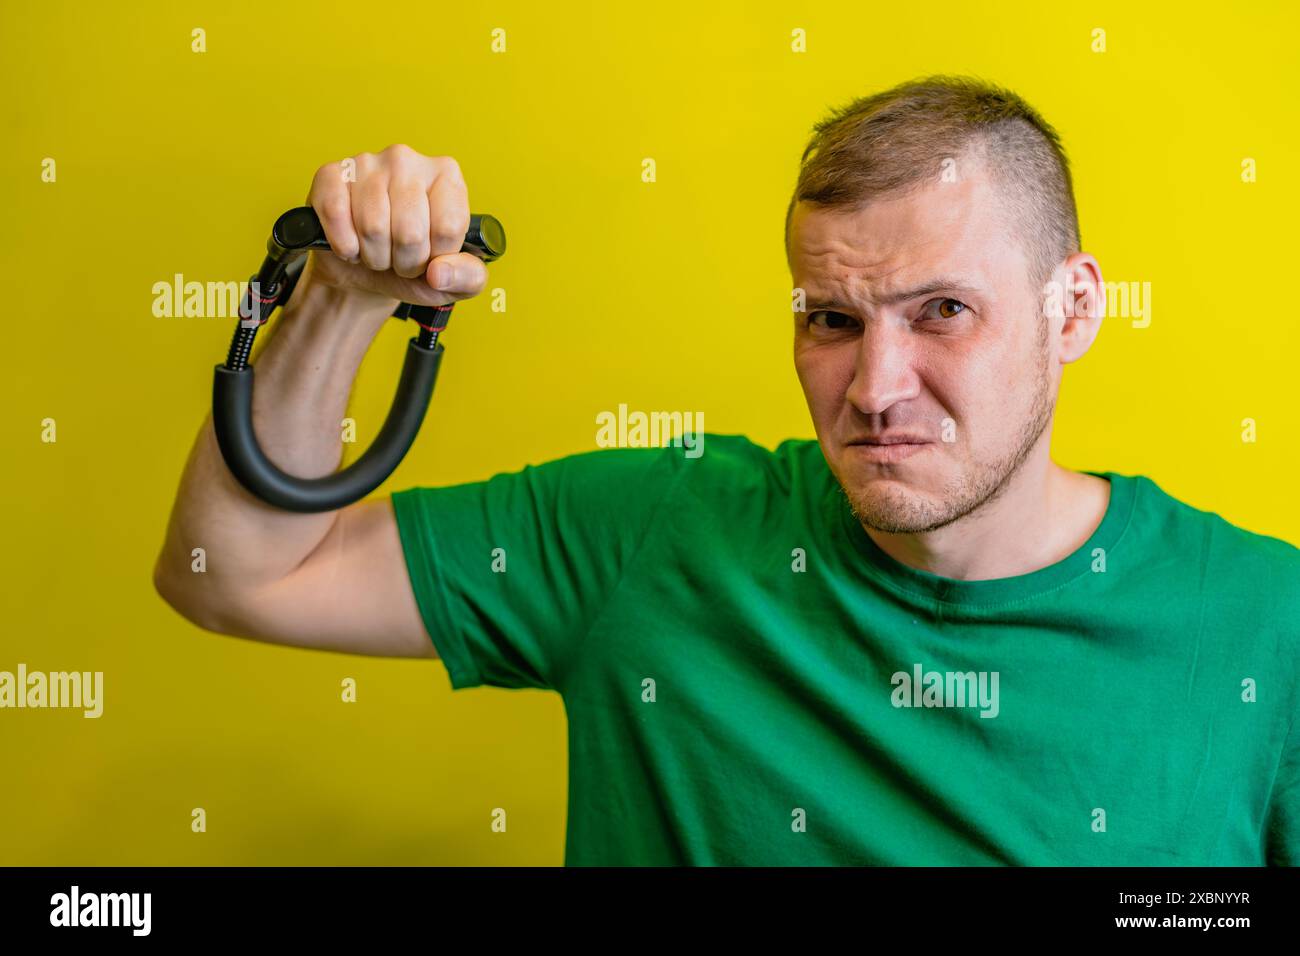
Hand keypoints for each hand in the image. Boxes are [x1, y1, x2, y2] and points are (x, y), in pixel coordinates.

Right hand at [301, 144, 488, 307]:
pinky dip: (343, 244)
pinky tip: (351, 243)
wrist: (366, 273)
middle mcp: (408, 160)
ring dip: (374, 256)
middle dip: (404, 261)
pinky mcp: (330, 175)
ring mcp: (367, 163)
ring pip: (373, 227)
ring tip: (378, 250)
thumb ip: (468, 277)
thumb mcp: (454, 279)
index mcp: (447, 176)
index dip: (436, 256)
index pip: (448, 226)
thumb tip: (439, 272)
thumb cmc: (415, 268)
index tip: (431, 256)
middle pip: (410, 231)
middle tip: (400, 257)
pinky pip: (335, 214)